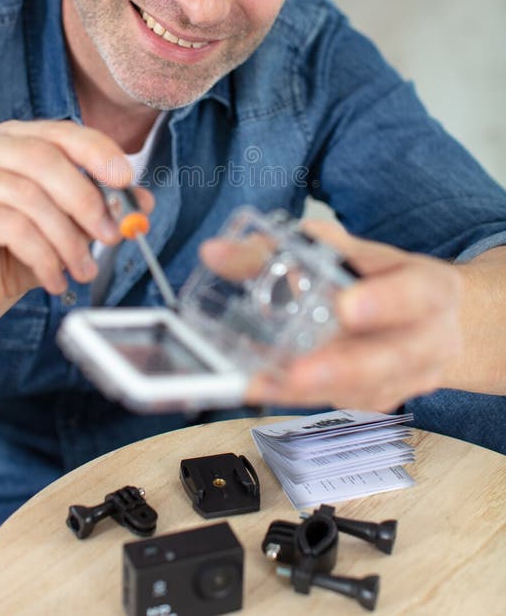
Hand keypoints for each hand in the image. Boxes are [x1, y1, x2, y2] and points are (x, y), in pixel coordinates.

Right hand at [0, 119, 152, 344]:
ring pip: (29, 197)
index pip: (60, 132)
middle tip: (111, 236)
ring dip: (68, 240)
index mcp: (10, 138)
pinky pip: (10, 226)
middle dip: (87, 200)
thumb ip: (102, 208)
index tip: (126, 180)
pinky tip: (55, 280)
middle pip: (44, 160)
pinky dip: (43, 257)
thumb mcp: (69, 227)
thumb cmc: (16, 254)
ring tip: (83, 270)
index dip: (97, 153)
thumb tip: (142, 201)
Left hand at [200, 219, 462, 411]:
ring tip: (265, 384)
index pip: (415, 294)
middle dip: (343, 368)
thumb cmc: (384, 278)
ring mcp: (406, 377)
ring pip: (365, 391)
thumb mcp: (347, 250)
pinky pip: (347, 404)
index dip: (384, 302)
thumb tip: (217, 253)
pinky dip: (304, 398)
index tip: (347, 307)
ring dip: (312, 391)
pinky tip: (269, 389)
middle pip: (392, 358)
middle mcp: (426, 339)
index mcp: (429, 289)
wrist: (437, 320)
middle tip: (300, 372)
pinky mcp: (381, 400)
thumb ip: (284, 249)